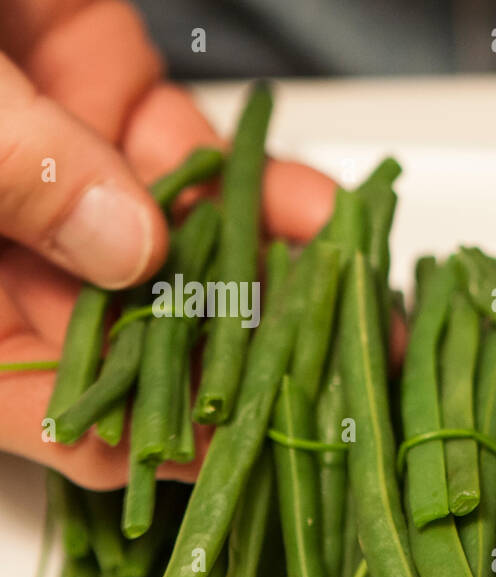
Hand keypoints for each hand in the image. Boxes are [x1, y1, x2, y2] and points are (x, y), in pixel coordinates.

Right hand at [0, 0, 335, 488]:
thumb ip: (16, 175)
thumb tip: (129, 252)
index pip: (47, 405)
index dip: (148, 445)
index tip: (249, 457)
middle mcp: (5, 244)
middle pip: (139, 338)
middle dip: (247, 368)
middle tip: (343, 396)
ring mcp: (64, 174)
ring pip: (189, 252)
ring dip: (280, 284)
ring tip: (364, 318)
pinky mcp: (111, 104)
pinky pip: (200, 162)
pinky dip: (266, 187)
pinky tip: (329, 220)